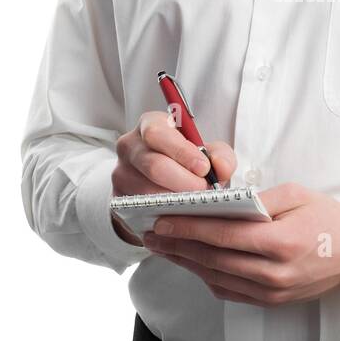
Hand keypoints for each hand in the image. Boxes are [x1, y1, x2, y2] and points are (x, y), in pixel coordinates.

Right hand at [110, 110, 236, 243]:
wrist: (159, 183)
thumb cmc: (185, 163)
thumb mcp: (205, 153)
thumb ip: (220, 156)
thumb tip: (221, 167)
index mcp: (150, 125)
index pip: (158, 133)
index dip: (182, 152)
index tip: (204, 168)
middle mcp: (129, 146)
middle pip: (153, 165)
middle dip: (185, 181)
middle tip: (204, 191)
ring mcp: (121, 174)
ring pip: (148, 191)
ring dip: (177, 201)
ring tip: (196, 203)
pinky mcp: (118, 199)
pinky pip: (143, 210)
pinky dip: (166, 215)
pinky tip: (181, 214)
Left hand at [141, 181, 339, 304]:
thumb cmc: (330, 220)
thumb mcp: (299, 196)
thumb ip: (259, 199)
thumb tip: (222, 203)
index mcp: (281, 241)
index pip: (222, 235)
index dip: (188, 228)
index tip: (162, 220)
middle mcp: (273, 272)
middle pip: (212, 259)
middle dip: (177, 245)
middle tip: (151, 234)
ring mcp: (271, 292)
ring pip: (216, 277)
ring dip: (186, 263)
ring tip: (164, 248)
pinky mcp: (271, 302)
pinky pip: (229, 291)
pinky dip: (206, 277)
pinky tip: (192, 263)